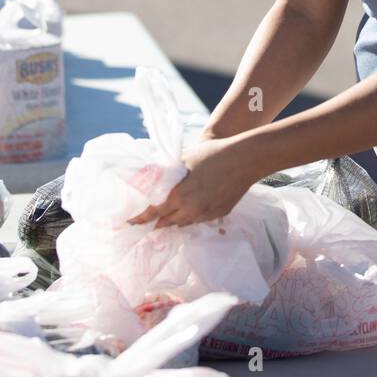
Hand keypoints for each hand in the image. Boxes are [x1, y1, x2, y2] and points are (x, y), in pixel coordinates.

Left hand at [127, 135, 258, 229]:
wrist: (245, 158)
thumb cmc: (213, 153)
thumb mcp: (184, 159)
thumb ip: (167, 172)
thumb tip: (152, 176)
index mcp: (179, 196)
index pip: (154, 212)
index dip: (141, 218)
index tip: (131, 223)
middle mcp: (191, 209)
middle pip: (168, 222)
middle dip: (158, 221)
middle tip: (149, 221)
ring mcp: (207, 214)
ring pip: (185, 222)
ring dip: (175, 219)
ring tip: (168, 215)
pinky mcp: (219, 214)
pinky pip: (200, 219)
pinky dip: (192, 216)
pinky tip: (191, 208)